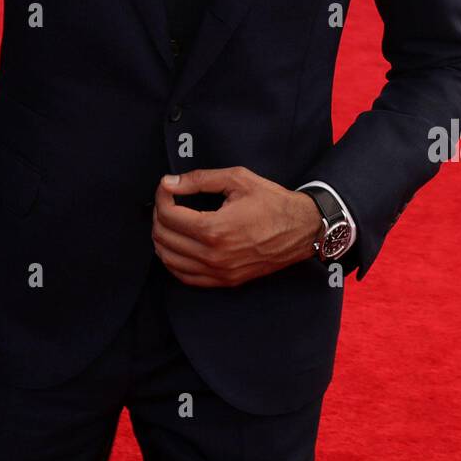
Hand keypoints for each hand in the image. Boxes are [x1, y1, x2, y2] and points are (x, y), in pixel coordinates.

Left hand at [151, 167, 320, 286]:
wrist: (301, 228)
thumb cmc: (272, 202)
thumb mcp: (237, 179)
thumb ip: (199, 179)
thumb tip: (170, 183)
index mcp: (215, 229)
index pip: (169, 215)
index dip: (162, 196)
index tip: (167, 186)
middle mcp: (214, 256)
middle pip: (165, 238)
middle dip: (159, 215)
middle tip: (168, 200)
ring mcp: (219, 272)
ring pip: (170, 261)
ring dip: (162, 239)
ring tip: (169, 220)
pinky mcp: (226, 281)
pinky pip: (186, 278)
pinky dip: (174, 262)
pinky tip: (176, 246)